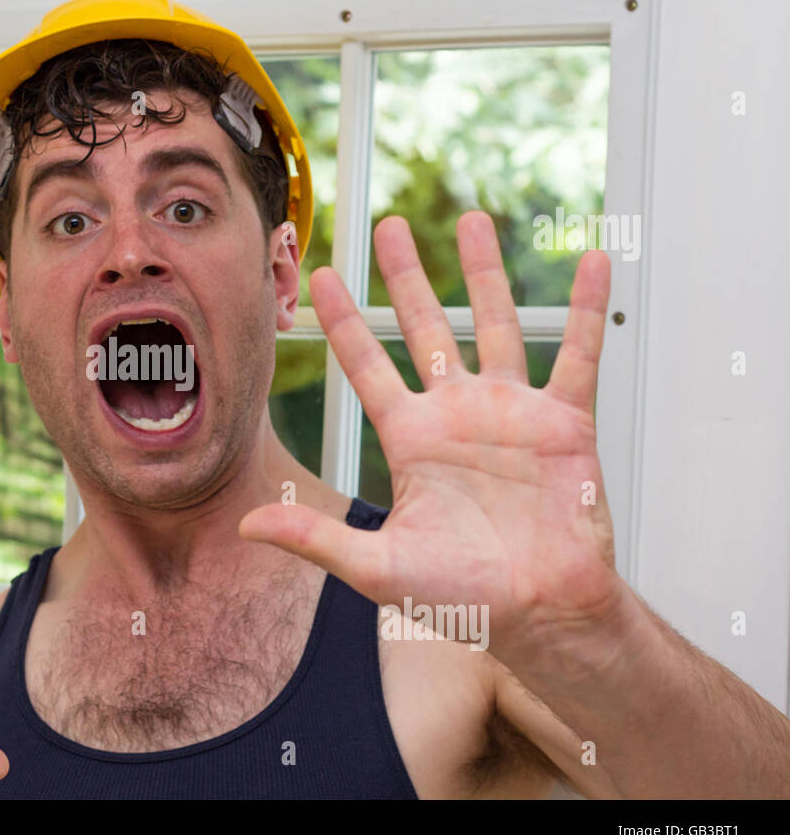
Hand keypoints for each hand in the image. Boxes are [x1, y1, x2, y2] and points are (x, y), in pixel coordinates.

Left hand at [241, 211, 621, 662]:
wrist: (541, 614)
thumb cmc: (463, 598)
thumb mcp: (377, 567)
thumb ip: (315, 539)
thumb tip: (247, 527)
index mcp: (410, 439)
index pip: (367, 364)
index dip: (342, 321)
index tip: (318, 277)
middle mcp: (456, 415)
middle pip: (426, 327)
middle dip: (407, 276)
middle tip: (389, 225)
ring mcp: (511, 412)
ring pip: (495, 324)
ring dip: (485, 272)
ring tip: (471, 220)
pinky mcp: (564, 423)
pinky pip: (576, 355)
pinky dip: (583, 310)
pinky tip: (587, 264)